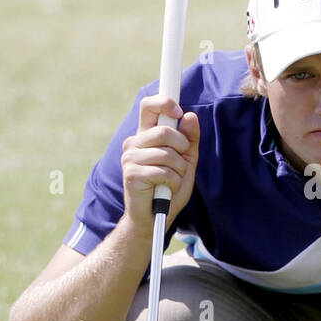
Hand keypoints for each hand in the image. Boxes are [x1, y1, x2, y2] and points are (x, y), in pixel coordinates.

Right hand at [121, 94, 199, 232]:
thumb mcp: (186, 160)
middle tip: (181, 162)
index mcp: (146, 135)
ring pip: (167, 153)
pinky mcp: (132, 174)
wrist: (155, 217)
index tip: (178, 111)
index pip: (149, 106)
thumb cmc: (169, 187)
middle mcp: (134, 143)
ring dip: (179, 169)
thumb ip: (189, 139)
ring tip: (173, 180)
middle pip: (165, 131)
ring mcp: (130, 158)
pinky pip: (163, 171)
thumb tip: (190, 116)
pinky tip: (166, 189)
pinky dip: (173, 182)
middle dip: (182, 146)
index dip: (164, 103)